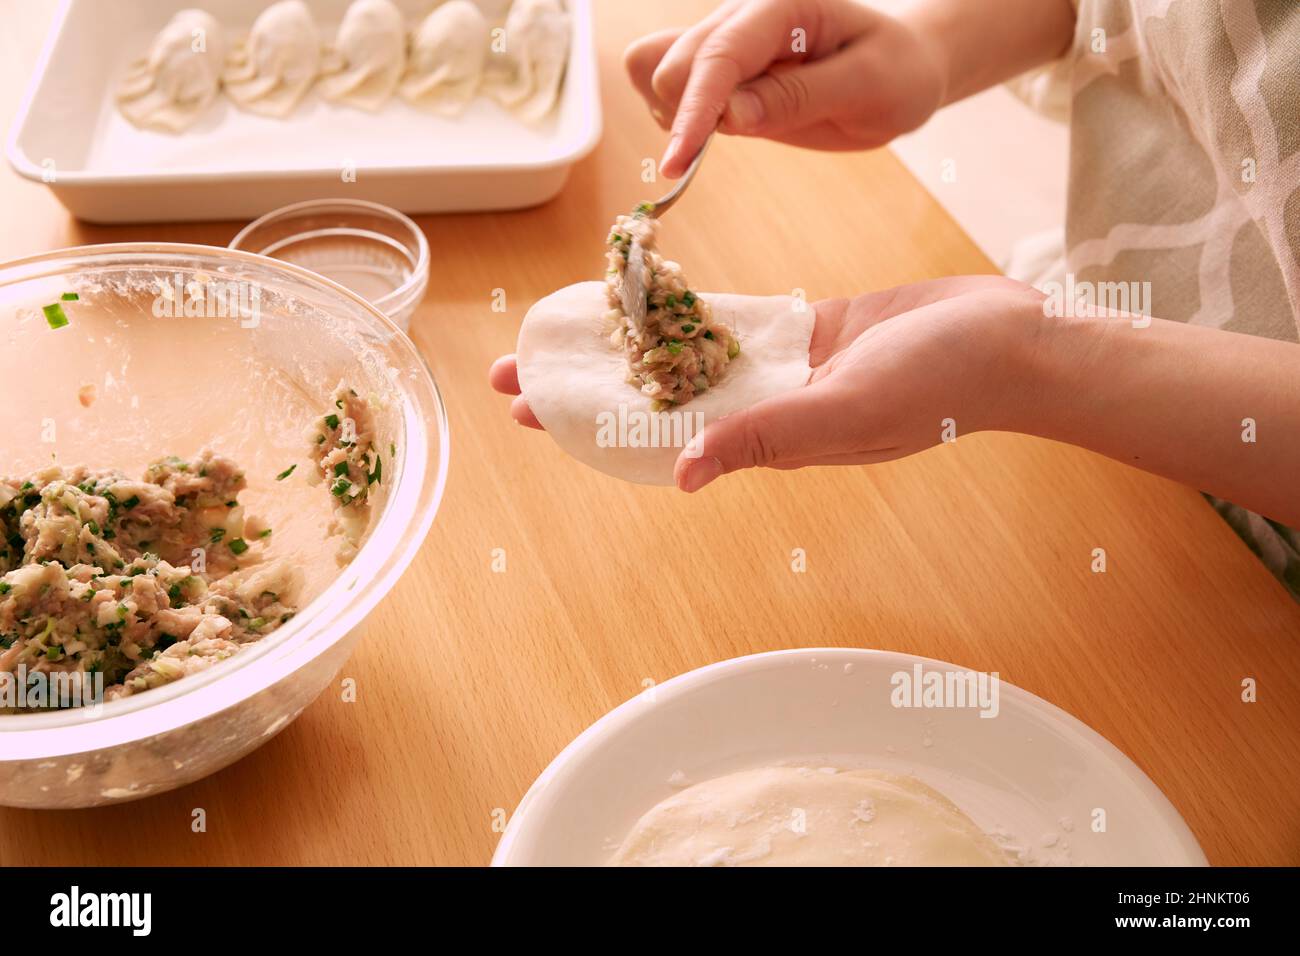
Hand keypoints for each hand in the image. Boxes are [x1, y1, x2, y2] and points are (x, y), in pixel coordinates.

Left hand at [489, 276, 1047, 490]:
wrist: (1009, 342)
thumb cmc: (939, 387)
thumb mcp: (843, 413)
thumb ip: (765, 437)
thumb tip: (684, 474)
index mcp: (769, 441)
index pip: (654, 437)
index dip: (589, 424)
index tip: (529, 411)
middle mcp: (768, 410)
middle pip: (654, 397)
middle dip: (588, 384)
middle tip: (519, 368)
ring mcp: (788, 371)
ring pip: (688, 358)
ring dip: (627, 346)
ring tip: (566, 333)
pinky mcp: (811, 333)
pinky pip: (737, 322)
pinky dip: (692, 312)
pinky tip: (646, 301)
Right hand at [624, 0, 947, 176]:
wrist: (900, 73)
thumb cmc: (896, 75)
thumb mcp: (866, 87)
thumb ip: (797, 97)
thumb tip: (729, 116)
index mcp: (782, 6)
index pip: (720, 56)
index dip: (695, 111)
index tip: (679, 163)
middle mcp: (743, 15)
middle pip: (672, 65)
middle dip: (687, 116)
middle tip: (742, 141)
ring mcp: (725, 40)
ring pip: (656, 73)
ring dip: (677, 116)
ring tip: (737, 130)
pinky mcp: (717, 69)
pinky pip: (664, 86)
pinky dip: (677, 117)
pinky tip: (719, 129)